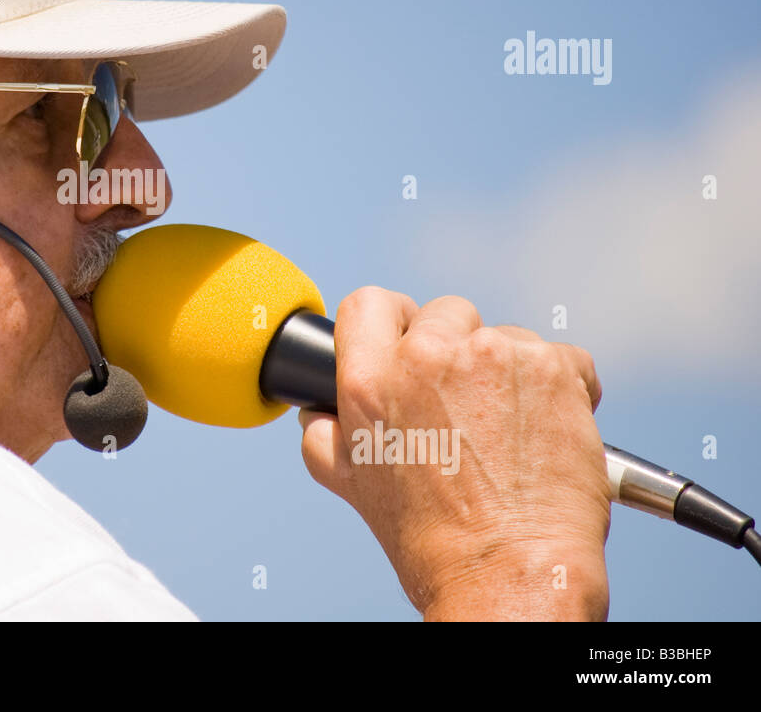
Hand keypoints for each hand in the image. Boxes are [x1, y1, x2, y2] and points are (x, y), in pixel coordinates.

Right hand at [299, 287, 610, 619]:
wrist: (511, 571)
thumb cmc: (431, 540)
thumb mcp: (351, 484)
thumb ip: (324, 434)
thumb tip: (319, 414)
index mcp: (370, 380)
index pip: (367, 304)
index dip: (388, 323)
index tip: (407, 341)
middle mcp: (429, 358)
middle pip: (444, 314)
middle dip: (455, 351)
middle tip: (465, 405)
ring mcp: (495, 356)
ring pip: (502, 335)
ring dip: (506, 370)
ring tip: (508, 429)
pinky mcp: (553, 369)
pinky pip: (557, 356)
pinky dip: (555, 386)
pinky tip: (544, 428)